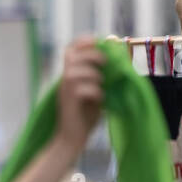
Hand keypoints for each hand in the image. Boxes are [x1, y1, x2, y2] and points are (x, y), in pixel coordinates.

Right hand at [54, 37, 105, 152]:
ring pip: (74, 72)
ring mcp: (64, 91)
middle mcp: (63, 81)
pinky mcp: (69, 103)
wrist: (71, 140)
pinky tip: (101, 99)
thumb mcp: (95, 93)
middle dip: (91, 55)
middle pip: (71, 56)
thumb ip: (100, 80)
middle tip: (105, 63)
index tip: (98, 42)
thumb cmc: (84, 118)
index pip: (70, 50)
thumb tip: (118, 66)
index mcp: (69, 76)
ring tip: (102, 84)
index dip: (83, 42)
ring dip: (93, 74)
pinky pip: (82, 90)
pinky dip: (95, 91)